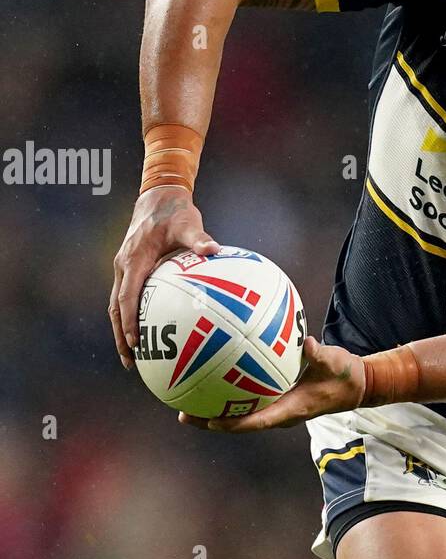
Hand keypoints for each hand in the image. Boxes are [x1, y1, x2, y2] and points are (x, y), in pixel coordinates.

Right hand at [109, 188, 220, 367]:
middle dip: (121, 335)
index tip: (136, 342)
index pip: (127, 296)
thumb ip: (200, 239)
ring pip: (118, 304)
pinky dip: (132, 315)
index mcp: (134, 259)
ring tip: (134, 356)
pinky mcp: (131, 268)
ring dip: (122, 329)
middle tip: (131, 361)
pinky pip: (128, 296)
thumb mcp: (189, 223)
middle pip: (116, 307)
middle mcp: (124, 266)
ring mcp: (125, 268)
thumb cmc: (175, 211)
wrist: (158, 197)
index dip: (129, 321)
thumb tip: (215, 249)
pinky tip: (149, 330)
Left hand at [179, 337, 366, 431]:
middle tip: (183, 415)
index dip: (234, 423)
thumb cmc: (346, 375)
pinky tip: (212, 378)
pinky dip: (229, 392)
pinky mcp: (277, 399)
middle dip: (211, 421)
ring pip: (240, 414)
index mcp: (293, 409)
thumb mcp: (337, 363)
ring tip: (186, 402)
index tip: (211, 421)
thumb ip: (322, 355)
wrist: (356, 385)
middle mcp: (280, 413)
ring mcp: (277, 407)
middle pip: (240, 423)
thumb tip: (308, 343)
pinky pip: (248, 399)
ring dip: (214, 411)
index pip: (258, 422)